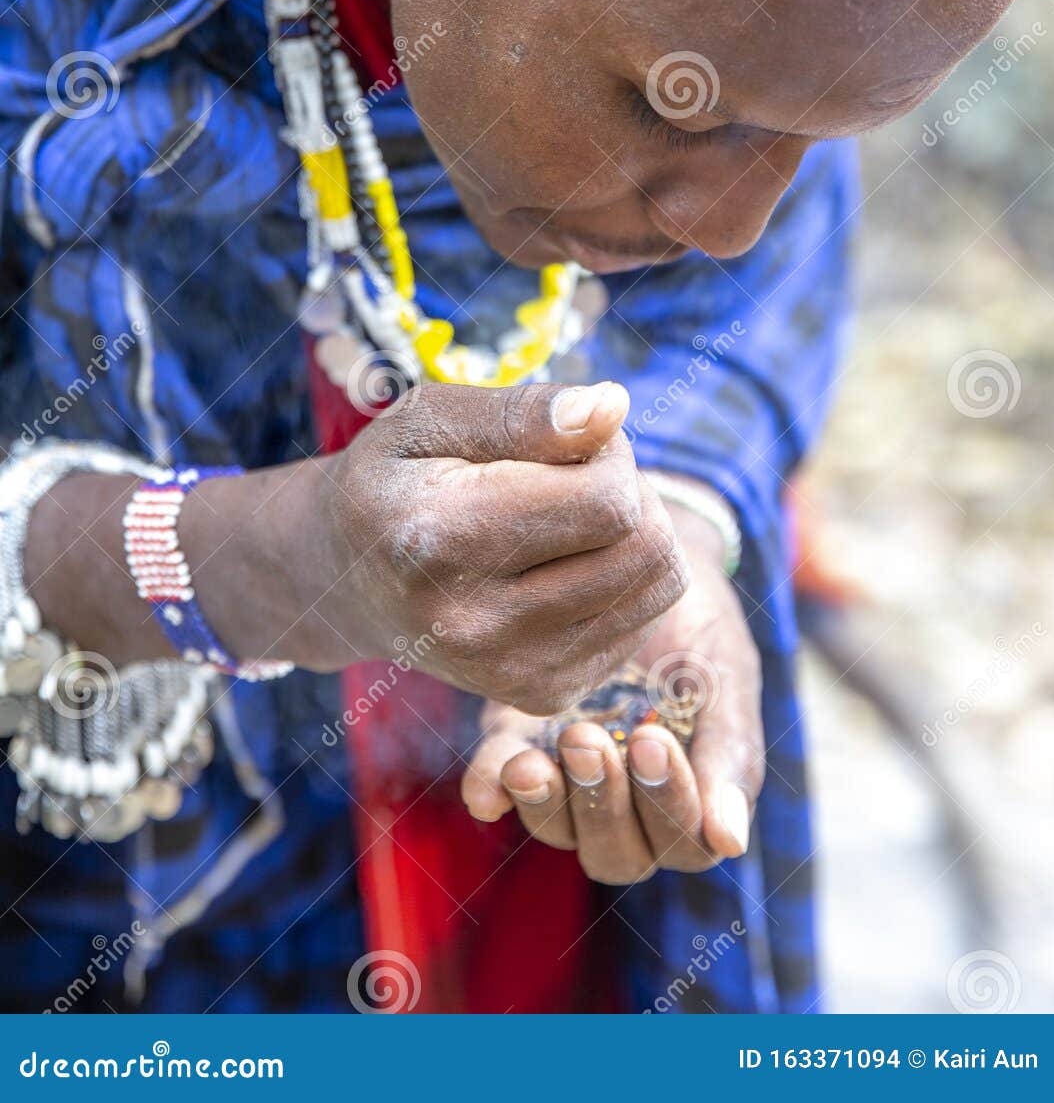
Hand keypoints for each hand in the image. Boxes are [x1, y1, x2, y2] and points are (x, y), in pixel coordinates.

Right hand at [300, 382, 688, 709]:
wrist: (346, 581)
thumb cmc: (395, 479)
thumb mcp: (429, 418)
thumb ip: (522, 411)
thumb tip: (614, 408)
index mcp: (439, 538)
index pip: (608, 500)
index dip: (609, 453)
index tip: (567, 441)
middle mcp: (475, 623)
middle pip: (645, 545)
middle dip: (630, 490)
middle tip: (574, 474)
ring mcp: (511, 672)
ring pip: (658, 583)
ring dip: (635, 531)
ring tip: (573, 513)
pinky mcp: (542, 694)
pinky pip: (644, 620)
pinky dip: (623, 578)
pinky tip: (566, 561)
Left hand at [461, 495, 763, 882]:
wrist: (644, 559)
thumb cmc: (700, 628)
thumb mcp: (724, 680)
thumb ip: (729, 754)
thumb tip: (729, 842)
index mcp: (688, 800)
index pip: (681, 842)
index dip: (667, 804)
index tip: (651, 737)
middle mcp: (626, 805)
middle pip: (614, 852)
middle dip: (601, 804)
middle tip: (586, 738)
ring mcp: (568, 778)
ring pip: (556, 828)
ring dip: (545, 803)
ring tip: (533, 762)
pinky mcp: (517, 741)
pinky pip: (497, 782)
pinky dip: (490, 788)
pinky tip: (487, 785)